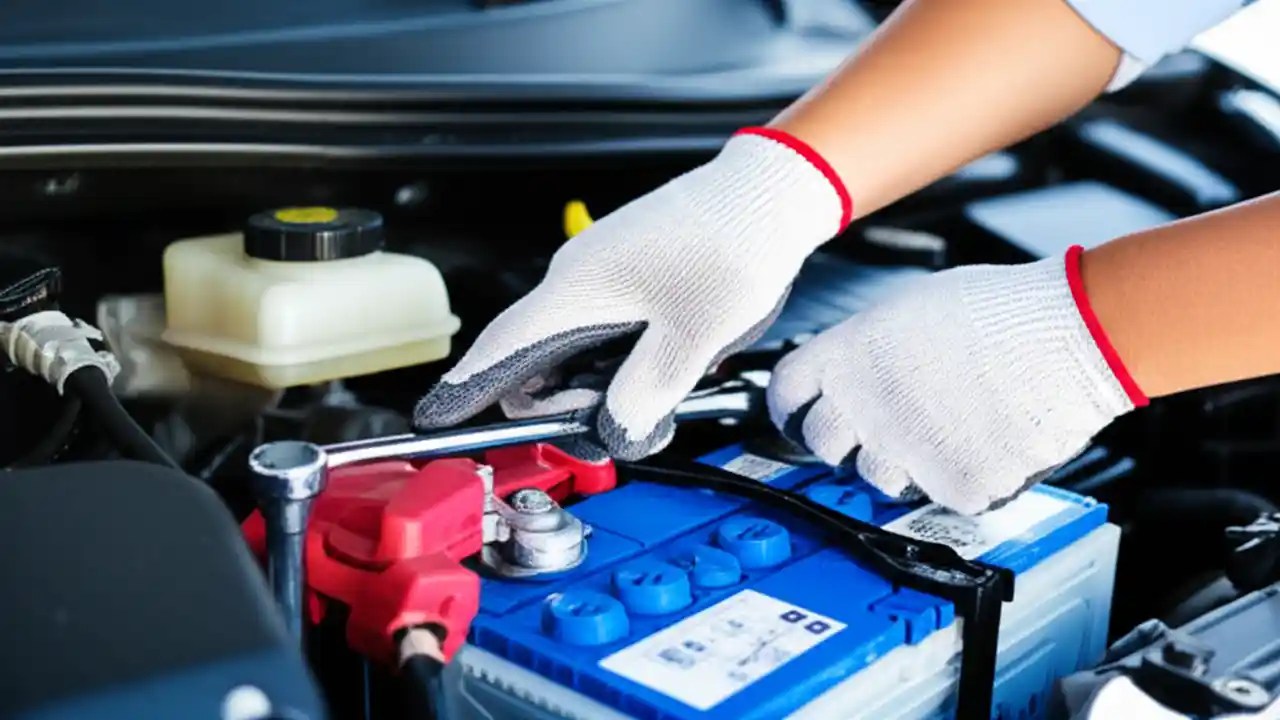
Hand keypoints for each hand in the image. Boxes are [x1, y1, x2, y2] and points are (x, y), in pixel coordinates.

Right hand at [415, 129, 850, 459]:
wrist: (770, 193)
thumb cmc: (734, 244)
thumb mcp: (693, 337)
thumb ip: (646, 394)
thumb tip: (616, 433)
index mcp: (577, 290)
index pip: (501, 349)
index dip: (465, 389)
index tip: (435, 421)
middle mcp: (577, 282)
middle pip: (535, 365)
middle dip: (567, 407)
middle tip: (628, 421)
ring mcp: (601, 280)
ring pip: (574, 355)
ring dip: (604, 387)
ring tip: (664, 387)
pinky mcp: (627, 282)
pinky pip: (602, 336)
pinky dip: (622, 364)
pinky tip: (667, 363)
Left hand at [767, 247, 1146, 513]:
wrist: (1070, 335)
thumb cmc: (1001, 312)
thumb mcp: (908, 310)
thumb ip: (867, 349)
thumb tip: (854, 370)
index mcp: (846, 356)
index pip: (786, 394)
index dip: (791, 408)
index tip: (799, 417)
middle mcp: (862, 407)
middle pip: (823, 443)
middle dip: (844, 439)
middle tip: (882, 426)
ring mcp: (903, 452)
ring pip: (877, 476)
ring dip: (902, 460)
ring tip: (947, 426)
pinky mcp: (949, 486)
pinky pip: (939, 493)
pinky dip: (959, 476)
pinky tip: (983, 439)